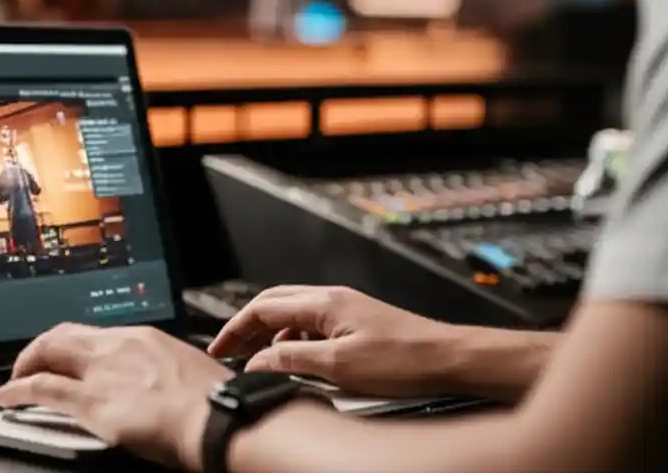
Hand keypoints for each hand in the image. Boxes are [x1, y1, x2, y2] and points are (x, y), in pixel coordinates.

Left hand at [0, 323, 230, 469]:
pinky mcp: (91, 401)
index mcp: (145, 338)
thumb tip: (165, 386)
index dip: (74, 344)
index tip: (67, 356)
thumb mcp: (191, 374)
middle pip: (64, 336)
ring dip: (25, 365)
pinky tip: (5, 398)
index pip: (96, 334)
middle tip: (32, 364)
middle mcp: (118, 346)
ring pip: (47, 354)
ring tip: (15, 379)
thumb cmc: (215, 404)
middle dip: (42, 349)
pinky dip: (16, 390)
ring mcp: (102, 371)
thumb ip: (167, 374)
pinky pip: (40, 388)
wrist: (219, 418)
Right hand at [207, 286, 461, 397]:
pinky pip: (312, 327)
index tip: (219, 349)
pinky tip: (295, 363)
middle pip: (274, 304)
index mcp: (324, 302)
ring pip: (293, 316)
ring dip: (269, 336)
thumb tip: (258, 363)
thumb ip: (292, 361)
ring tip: (257, 362)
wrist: (448, 359)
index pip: (262, 307)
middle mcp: (333, 299)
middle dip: (246, 328)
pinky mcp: (357, 325)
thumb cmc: (405, 359)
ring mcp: (346, 310)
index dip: (234, 329)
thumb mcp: (338, 367)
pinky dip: (292, 341)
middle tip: (229, 352)